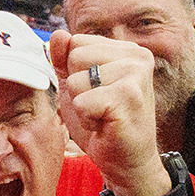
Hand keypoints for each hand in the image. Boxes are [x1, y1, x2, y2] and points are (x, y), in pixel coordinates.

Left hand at [47, 31, 169, 195]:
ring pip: (76, 80)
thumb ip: (64, 58)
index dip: (74, 72)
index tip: (95, 92)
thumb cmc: (103, 123)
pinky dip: (87, 119)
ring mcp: (136, 75)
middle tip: (99, 106)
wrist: (127, 162)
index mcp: (126, 49)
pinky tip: (106, 125)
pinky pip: (82, 102)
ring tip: (103, 115)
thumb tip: (57, 34)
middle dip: (77, 88)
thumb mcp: (76, 86)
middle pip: (74, 57)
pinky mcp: (130, 97)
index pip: (75, 42)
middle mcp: (137, 56)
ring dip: (81, 105)